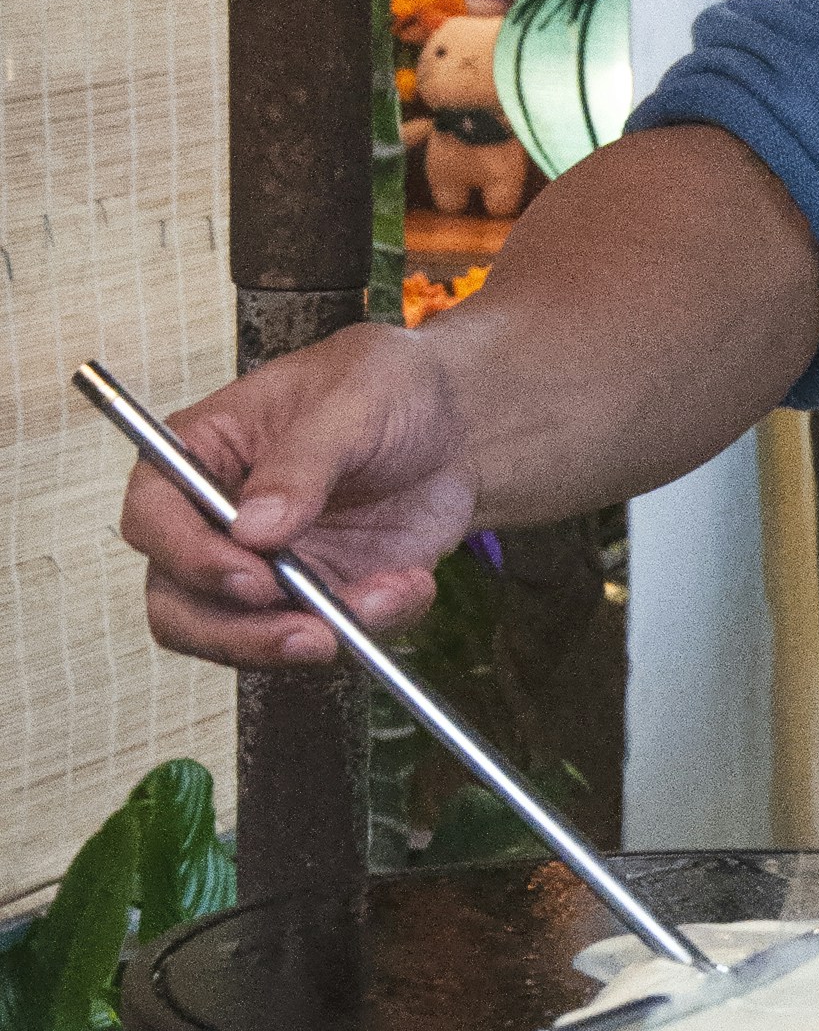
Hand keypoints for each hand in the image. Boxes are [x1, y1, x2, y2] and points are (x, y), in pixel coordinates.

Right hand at [119, 324, 481, 670]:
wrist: (453, 425)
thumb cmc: (386, 388)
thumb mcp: (351, 401)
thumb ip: (301, 463)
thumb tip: (253, 531)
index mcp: (201, 454)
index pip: (153, 517)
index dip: (188, 557)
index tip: (252, 578)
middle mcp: (216, 523)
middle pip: (178, 604)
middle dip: (238, 633)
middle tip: (308, 634)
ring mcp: (264, 569)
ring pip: (242, 639)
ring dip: (307, 642)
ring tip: (384, 599)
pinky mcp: (316, 599)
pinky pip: (324, 639)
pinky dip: (369, 627)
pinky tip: (409, 584)